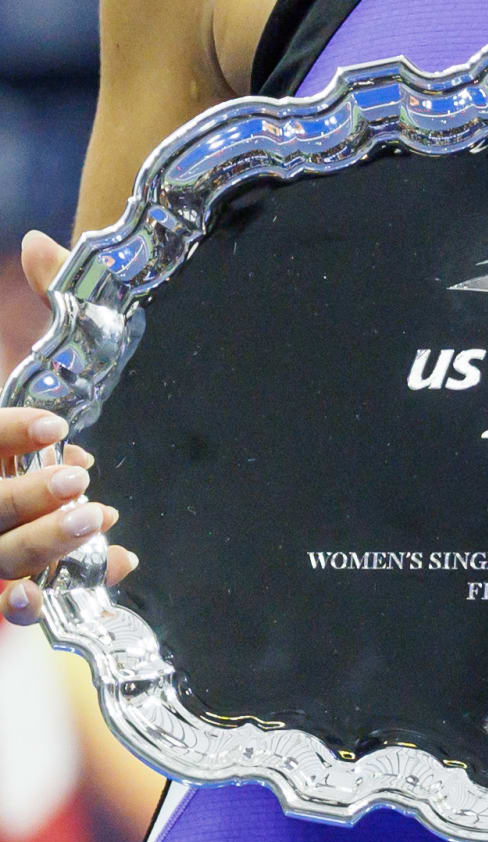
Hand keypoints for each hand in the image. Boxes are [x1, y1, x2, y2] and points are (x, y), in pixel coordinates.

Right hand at [0, 232, 129, 622]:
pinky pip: (22, 601)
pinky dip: (66, 588)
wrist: (63, 478)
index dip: (7, 432)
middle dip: (23, 499)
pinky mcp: (14, 584)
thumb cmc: (49, 419)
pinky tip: (121, 563)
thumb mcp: (54, 358)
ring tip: (99, 519)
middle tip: (83, 483)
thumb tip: (41, 240)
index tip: (59, 425)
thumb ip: (52, 298)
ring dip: (41, 547)